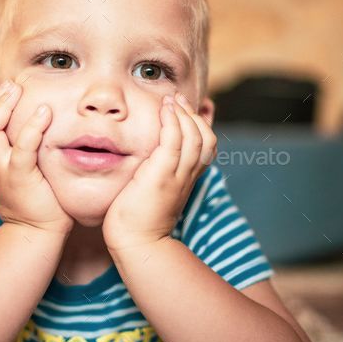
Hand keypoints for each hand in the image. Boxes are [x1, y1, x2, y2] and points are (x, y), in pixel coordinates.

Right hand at [0, 80, 73, 236]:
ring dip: (3, 106)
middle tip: (13, 85)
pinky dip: (32, 128)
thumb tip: (23, 119)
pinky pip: (22, 148)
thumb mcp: (16, 167)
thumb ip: (14, 145)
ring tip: (20, 91)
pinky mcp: (20, 177)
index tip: (5, 87)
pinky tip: (45, 113)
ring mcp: (2, 169)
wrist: (35, 232)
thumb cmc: (32, 197)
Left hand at [102, 92, 216, 251]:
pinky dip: (173, 121)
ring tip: (171, 100)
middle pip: (205, 138)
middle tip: (177, 98)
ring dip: (184, 113)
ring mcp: (176, 176)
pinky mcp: (161, 175)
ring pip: (194, 136)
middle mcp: (187, 176)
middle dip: (194, 114)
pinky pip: (175, 141)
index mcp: (187, 180)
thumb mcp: (151, 190)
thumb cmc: (137, 219)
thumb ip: (154, 172)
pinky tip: (165, 109)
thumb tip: (147, 160)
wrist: (136, 242)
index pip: (206, 146)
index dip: (199, 125)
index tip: (183, 109)